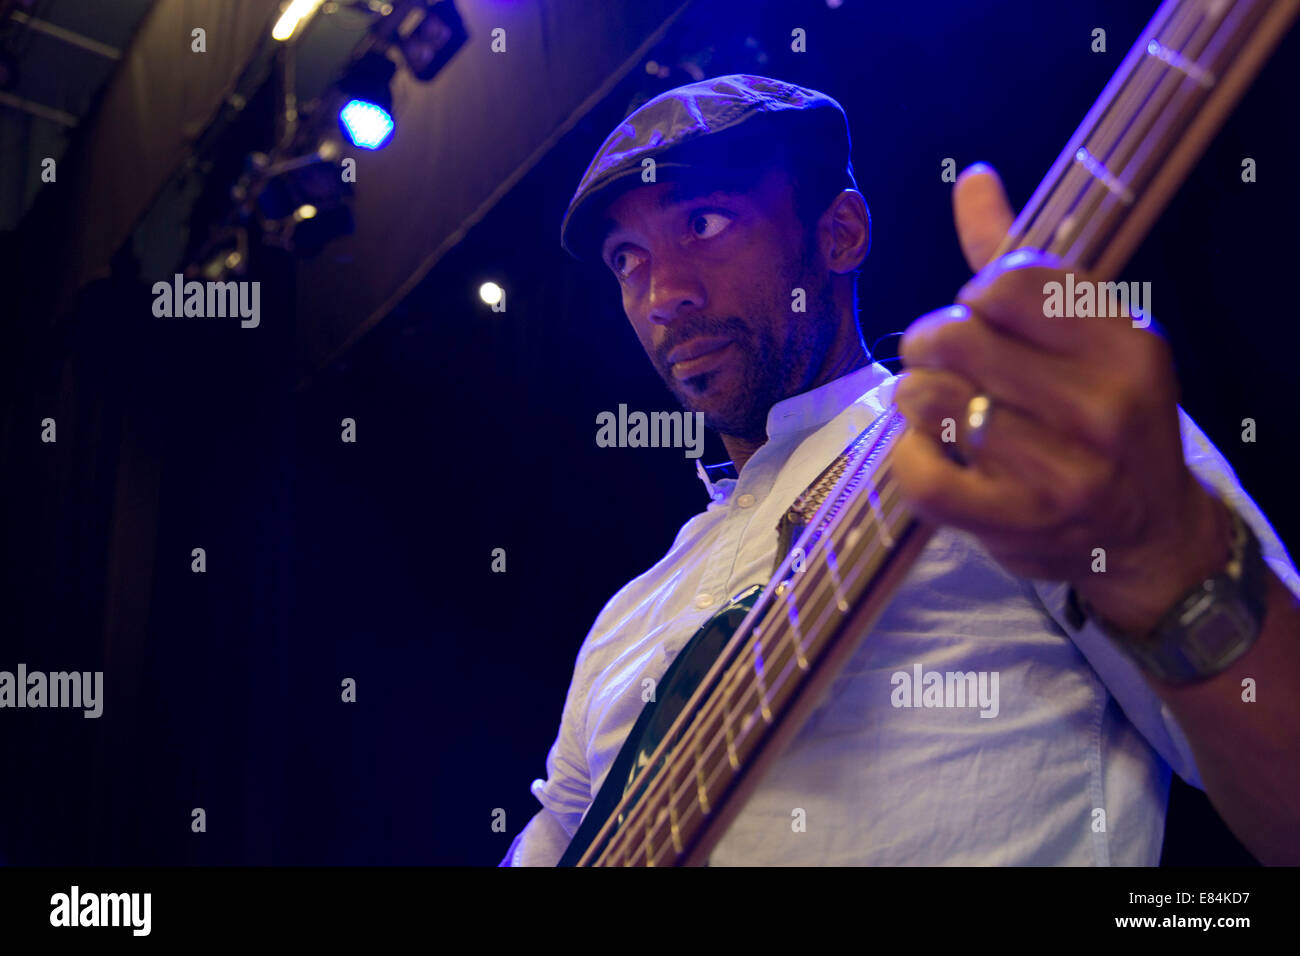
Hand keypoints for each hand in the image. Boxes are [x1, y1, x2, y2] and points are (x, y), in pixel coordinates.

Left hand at [892, 163, 1229, 636]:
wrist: (1144, 536)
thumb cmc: (1102, 419)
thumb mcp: (1086, 338)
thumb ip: (1020, 263)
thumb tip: (972, 178)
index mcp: (1127, 344)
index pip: (1009, 281)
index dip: (973, 295)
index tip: (979, 318)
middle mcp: (1105, 406)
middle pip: (957, 337)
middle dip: (926, 343)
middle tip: (935, 361)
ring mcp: (1066, 473)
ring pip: (932, 401)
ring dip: (913, 399)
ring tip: (932, 408)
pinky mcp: (1019, 525)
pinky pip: (921, 476)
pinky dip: (908, 460)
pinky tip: (927, 453)